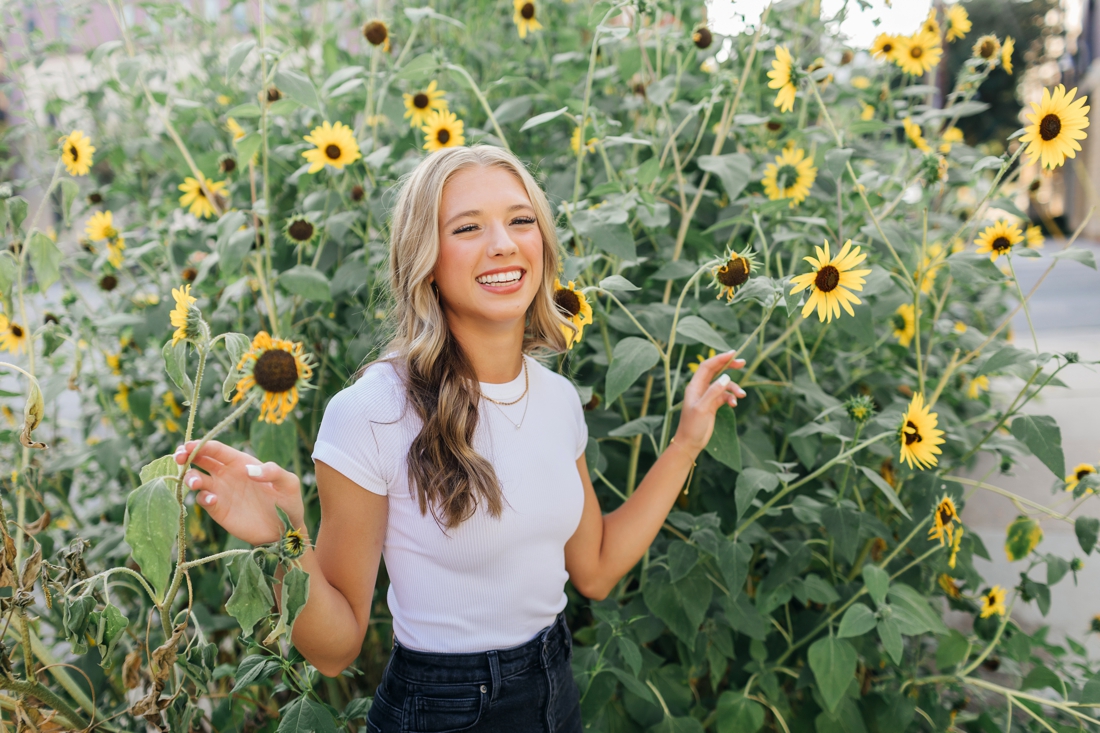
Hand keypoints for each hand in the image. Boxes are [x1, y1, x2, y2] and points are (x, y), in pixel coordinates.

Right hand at [174, 439, 304, 545]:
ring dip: (191, 478)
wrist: (285, 531)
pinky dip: (203, 498)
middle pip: (200, 461)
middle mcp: (227, 474)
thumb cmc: (288, 502)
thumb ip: (273, 472)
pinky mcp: (219, 510)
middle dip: (186, 456)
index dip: (201, 445)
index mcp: (242, 462)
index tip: (188, 446)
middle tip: (180, 457)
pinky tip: (212, 499)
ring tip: (195, 481)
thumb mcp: (289, 483)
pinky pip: (203, 500)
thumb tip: (250, 470)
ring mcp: (221, 492)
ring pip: (197, 479)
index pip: (217, 449)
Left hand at [672, 349, 745, 455]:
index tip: (733, 354)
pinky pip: (725, 396)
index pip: (707, 366)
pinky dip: (731, 398)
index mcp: (694, 386)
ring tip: (741, 395)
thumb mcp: (703, 408)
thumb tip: (726, 377)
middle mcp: (700, 388)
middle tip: (743, 363)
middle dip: (729, 366)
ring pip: (723, 385)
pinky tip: (734, 404)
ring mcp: (707, 396)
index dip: (719, 358)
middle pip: (716, 371)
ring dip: (733, 388)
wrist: (690, 442)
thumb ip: (714, 392)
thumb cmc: (692, 426)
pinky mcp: (712, 405)